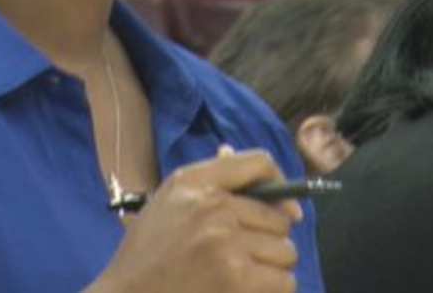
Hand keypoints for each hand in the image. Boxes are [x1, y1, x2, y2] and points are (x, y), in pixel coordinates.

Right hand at [89, 147, 300, 292]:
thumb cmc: (145, 255)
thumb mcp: (167, 204)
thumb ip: (205, 182)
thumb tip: (232, 152)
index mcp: (193, 182)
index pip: (258, 162)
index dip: (280, 185)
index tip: (286, 210)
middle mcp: (211, 206)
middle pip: (280, 218)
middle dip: (269, 240)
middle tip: (244, 257)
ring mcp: (225, 242)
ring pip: (286, 251)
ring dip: (272, 269)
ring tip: (242, 276)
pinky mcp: (236, 278)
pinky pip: (284, 281)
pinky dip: (272, 290)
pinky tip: (246, 292)